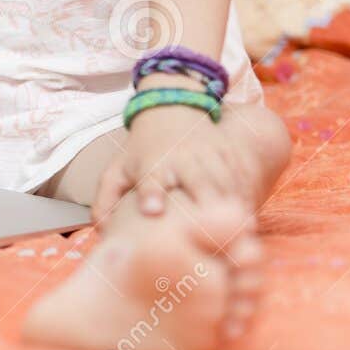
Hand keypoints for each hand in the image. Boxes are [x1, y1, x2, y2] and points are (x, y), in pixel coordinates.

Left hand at [92, 105, 250, 226]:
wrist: (172, 107)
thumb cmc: (142, 150)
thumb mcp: (119, 169)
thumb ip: (105, 199)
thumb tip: (101, 230)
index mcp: (152, 163)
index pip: (151, 178)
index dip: (150, 193)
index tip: (152, 210)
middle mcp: (182, 158)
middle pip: (199, 183)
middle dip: (206, 211)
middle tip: (211, 242)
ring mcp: (208, 154)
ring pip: (225, 183)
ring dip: (232, 210)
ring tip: (236, 240)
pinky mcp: (229, 153)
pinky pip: (242, 178)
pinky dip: (246, 198)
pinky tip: (248, 222)